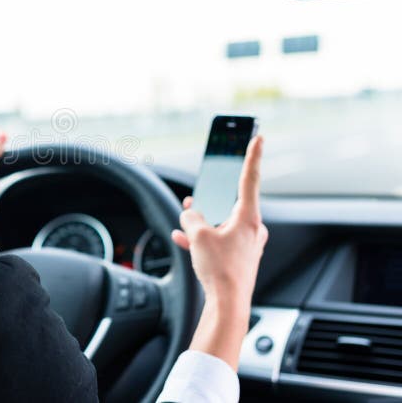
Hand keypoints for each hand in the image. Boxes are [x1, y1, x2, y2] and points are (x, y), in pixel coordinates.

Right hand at [171, 135, 268, 370]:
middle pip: (230, 203)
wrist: (228, 305)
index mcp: (248, 217)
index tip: (258, 138)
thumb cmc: (221, 270)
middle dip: (211, 200)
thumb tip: (190, 213)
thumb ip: (191, 218)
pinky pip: (219, 239)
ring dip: (203, 221)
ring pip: (221, 222)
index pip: (249, 178)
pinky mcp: (239, 257)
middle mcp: (252, 228)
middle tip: (199, 195)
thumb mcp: (198, 236)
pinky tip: (185, 238)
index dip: (252, 156)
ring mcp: (246, 243)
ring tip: (186, 220)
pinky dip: (203, 237)